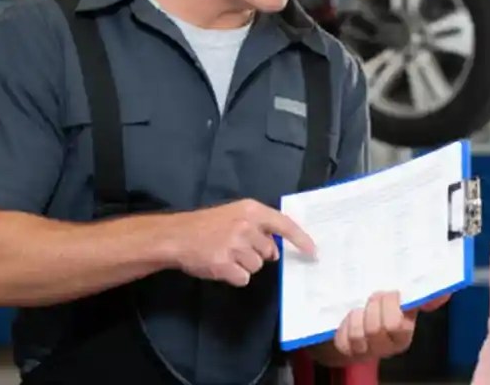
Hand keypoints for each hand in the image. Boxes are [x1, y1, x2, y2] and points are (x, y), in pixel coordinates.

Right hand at [166, 199, 315, 287]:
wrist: (177, 236)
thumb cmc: (207, 225)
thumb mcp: (235, 216)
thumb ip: (258, 229)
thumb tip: (275, 250)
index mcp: (251, 210)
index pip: (284, 224)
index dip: (301, 239)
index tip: (313, 252)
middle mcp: (245, 225)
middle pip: (269, 252)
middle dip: (256, 254)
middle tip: (235, 247)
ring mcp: (234, 245)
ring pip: (256, 266)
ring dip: (243, 265)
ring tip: (225, 254)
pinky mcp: (224, 264)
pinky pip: (243, 278)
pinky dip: (233, 276)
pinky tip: (220, 266)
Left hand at [331, 291, 447, 360]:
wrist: (359, 314)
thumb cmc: (385, 304)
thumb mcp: (405, 297)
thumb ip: (424, 295)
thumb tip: (444, 294)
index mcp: (404, 332)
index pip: (397, 325)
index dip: (390, 305)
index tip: (391, 292)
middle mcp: (388, 345)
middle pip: (375, 328)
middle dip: (373, 306)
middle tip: (375, 295)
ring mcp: (368, 350)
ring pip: (358, 335)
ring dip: (357, 316)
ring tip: (361, 307)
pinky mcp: (350, 352)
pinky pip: (344, 342)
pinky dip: (344, 327)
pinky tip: (349, 319)